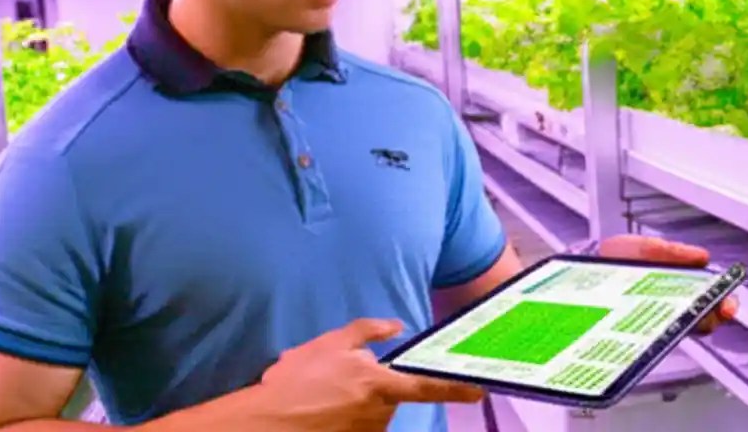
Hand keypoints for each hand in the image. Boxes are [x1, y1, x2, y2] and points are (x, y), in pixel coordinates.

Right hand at [255, 317, 484, 430]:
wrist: (268, 420)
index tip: (479, 391)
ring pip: (373, 416)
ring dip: (356, 407)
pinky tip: (321, 415)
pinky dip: (345, 421)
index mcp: (378, 384)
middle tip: (337, 381)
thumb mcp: (330, 343)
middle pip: (391, 400)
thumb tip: (396, 326)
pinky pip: (359, 429)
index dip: (456, 389)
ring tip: (322, 398)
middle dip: (373, 390)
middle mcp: (379, 413)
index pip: (427, 387)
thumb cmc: (298, 379)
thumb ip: (367, 331)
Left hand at [598, 235, 737, 333]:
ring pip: (682, 330)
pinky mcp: (636, 331)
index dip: (725, 304)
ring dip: (690, 324)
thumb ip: (671, 251)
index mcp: (680, 287)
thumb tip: (701, 256)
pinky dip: (662, 332)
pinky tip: (662, 324)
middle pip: (703, 320)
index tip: (728, 305)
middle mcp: (672, 307)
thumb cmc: (616, 258)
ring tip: (690, 316)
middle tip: (713, 314)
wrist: (584, 267)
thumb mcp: (645, 248)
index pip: (712, 301)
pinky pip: (655, 337)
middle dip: (712, 318)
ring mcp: (655, 320)